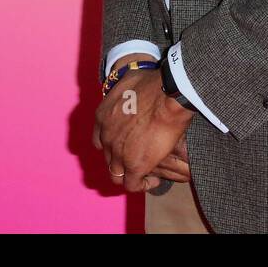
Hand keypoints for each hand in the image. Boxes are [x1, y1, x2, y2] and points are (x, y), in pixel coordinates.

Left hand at [93, 67, 195, 192]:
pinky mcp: (135, 166)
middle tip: (139, 156)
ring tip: (146, 172)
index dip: (112, 143)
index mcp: (102, 117)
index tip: (126, 143)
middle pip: (108, 157)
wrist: (167, 95)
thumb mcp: (128, 81)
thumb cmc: (153, 83)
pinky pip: (132, 185)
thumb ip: (123, 92)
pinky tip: (153, 180)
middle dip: (122, 158)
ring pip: (116, 175)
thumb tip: (129, 91)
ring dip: (129, 174)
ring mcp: (118, 154)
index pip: (100, 139)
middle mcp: (106, 137)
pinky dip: (142, 185)